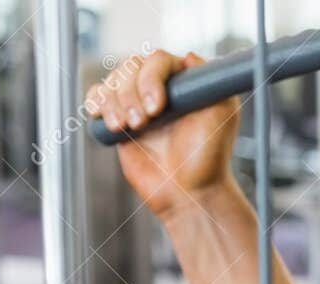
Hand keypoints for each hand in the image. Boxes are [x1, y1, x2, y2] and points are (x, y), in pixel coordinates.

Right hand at [86, 50, 240, 219]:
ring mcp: (137, 102)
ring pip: (112, 81)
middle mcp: (158, 87)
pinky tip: (108, 119)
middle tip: (142, 123)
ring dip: (115, 103)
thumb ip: (211, 80)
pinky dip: (96, 102)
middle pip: (130, 66)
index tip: (157, 108)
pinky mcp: (119, 119)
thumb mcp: (222, 114)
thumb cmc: (208, 156)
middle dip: (132, 94)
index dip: (152, 78)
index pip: (158, 60)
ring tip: (127, 127)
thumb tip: (189, 55)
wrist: (188, 191)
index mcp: (182, 81)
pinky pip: (96, 96)